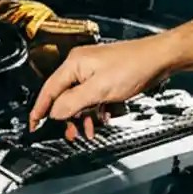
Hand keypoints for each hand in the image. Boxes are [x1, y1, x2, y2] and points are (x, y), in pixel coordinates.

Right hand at [28, 35, 177, 132]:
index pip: (49, 90)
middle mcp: (80, 66)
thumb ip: (73, 102)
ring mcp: (93, 72)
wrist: (158, 59)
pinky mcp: (105, 78)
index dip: (40, 109)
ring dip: (82, 117)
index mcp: (74, 65)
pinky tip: (101, 120)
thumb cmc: (133, 67)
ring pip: (79, 99)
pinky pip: (92, 98)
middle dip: (66, 117)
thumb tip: (54, 112)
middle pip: (63, 96)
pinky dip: (94, 111)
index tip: (33, 125)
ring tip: (86, 132)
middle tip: (68, 134)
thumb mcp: (99, 89)